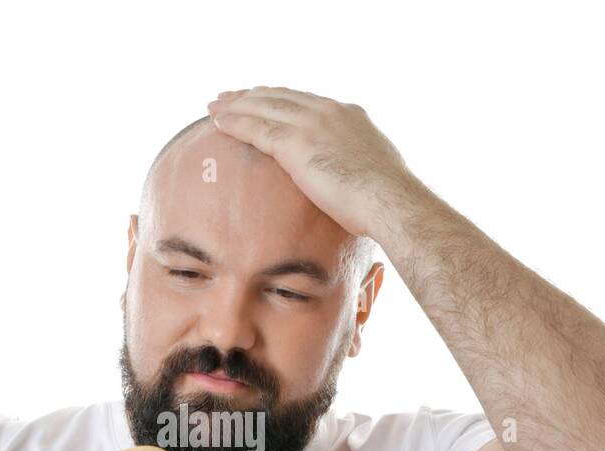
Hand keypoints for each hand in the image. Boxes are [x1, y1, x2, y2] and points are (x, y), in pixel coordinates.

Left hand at [206, 86, 421, 242]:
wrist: (389, 201)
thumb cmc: (386, 199)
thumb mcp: (373, 170)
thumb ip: (354, 164)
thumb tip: (350, 179)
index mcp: (348, 114)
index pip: (304, 99)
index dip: (277, 98)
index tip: (259, 98)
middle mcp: (328, 111)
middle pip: (279, 96)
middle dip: (250, 95)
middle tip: (228, 98)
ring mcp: (312, 124)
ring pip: (263, 107)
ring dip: (235, 106)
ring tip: (214, 108)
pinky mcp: (297, 143)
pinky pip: (256, 128)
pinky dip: (235, 122)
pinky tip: (218, 123)